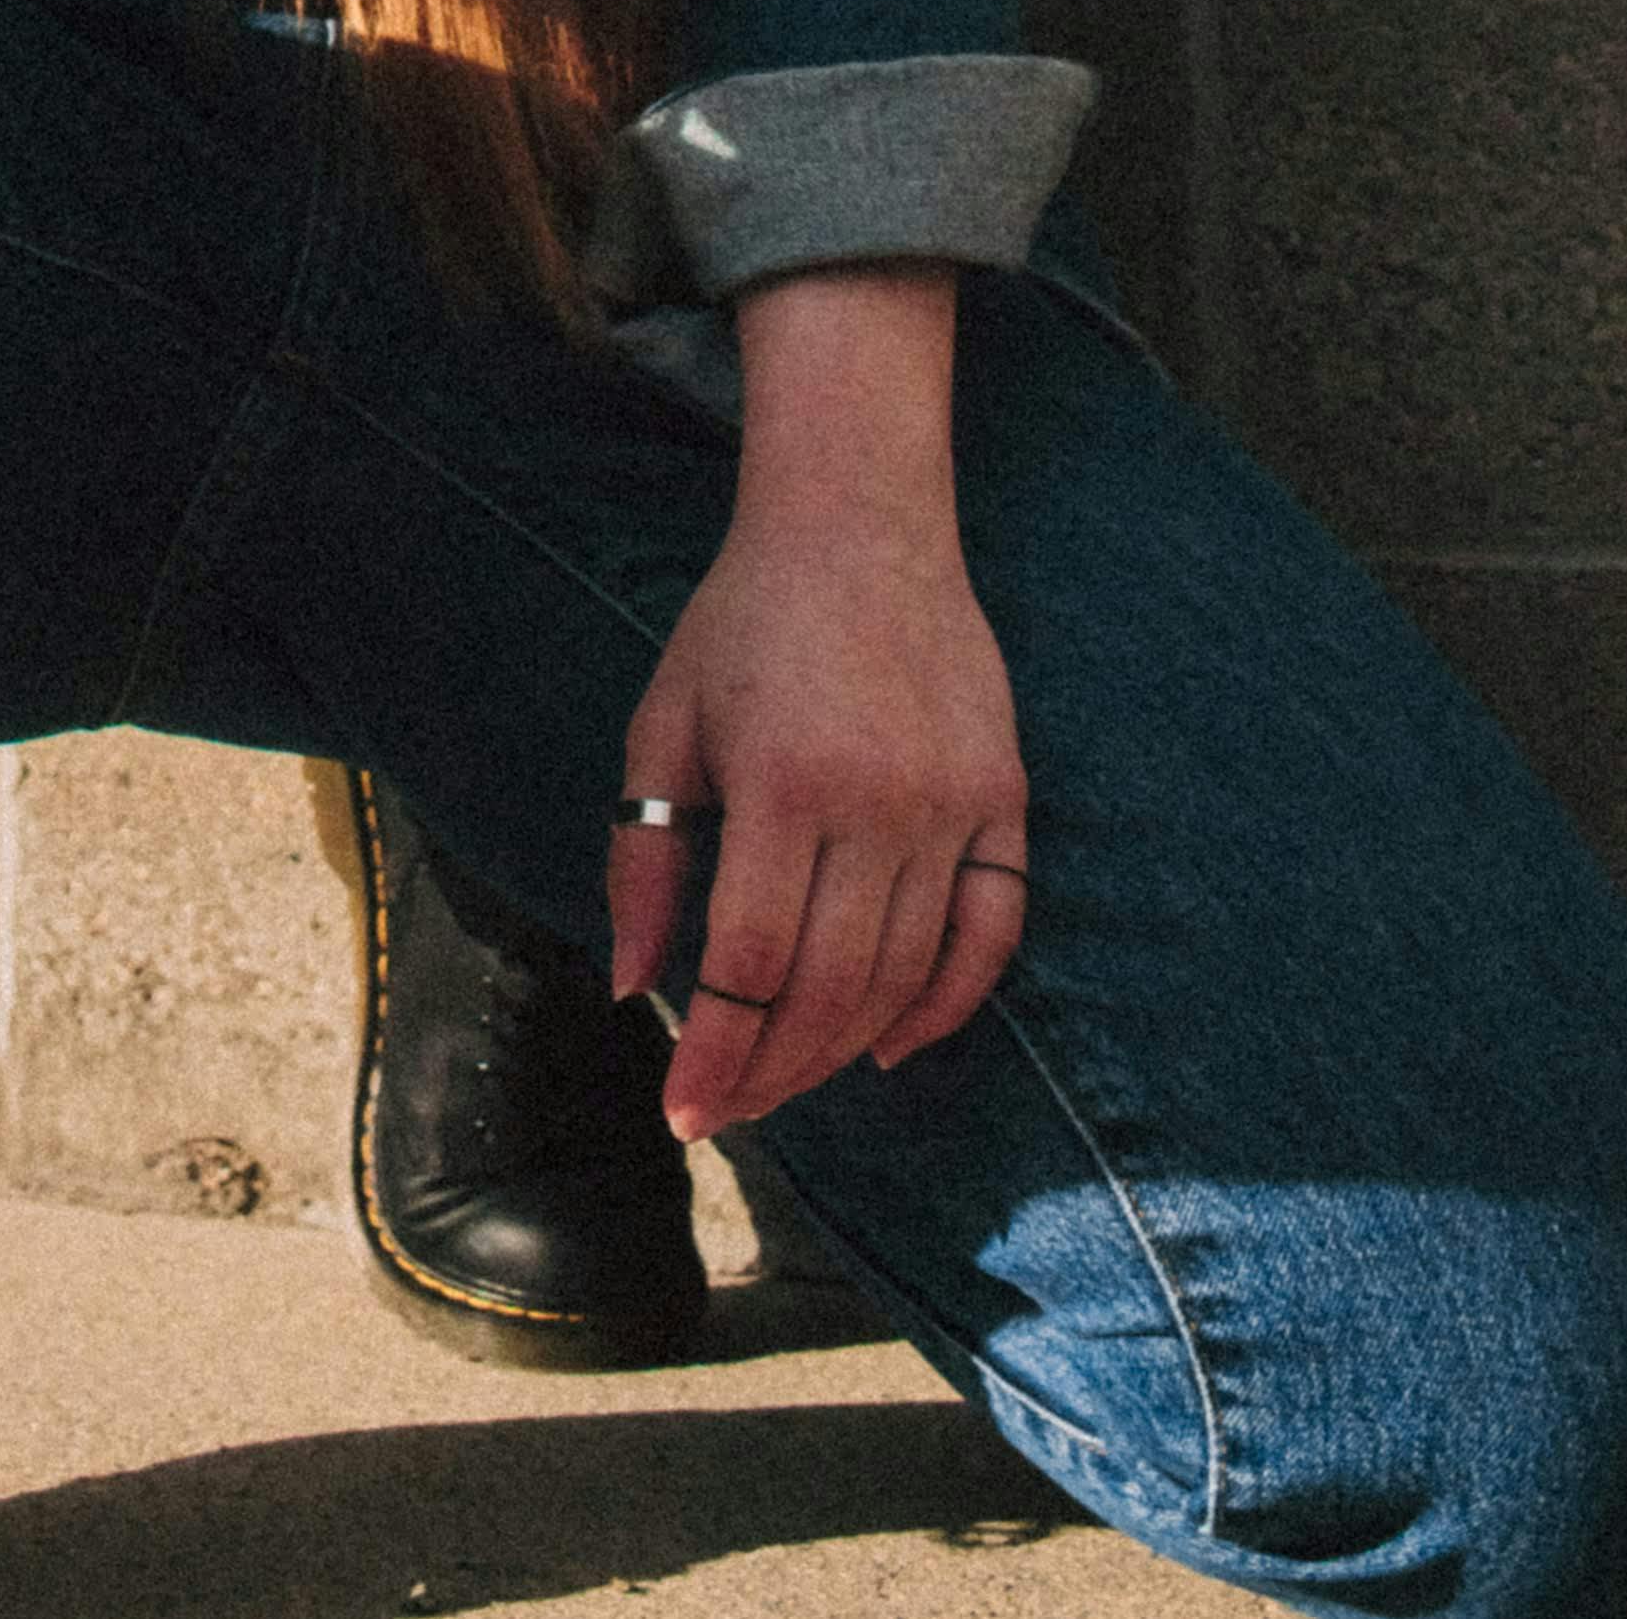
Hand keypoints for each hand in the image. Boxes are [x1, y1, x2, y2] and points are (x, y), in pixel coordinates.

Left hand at [606, 268, 1026, 1140]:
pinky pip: (991, 934)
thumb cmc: (743, 623)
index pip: (747, 961)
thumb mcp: (665, 724)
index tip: (684, 1112)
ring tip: (790, 1081)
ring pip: (905, 974)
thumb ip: (645, 859)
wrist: (859, 524)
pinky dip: (948, 1005)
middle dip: (772, 1070)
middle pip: (829, 986)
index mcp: (778, 781)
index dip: (715, 1051)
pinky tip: (894, 1045)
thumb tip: (632, 990)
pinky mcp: (1004, 799)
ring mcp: (951, 803)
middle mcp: (874, 800)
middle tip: (731, 1110)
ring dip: (845, 1050)